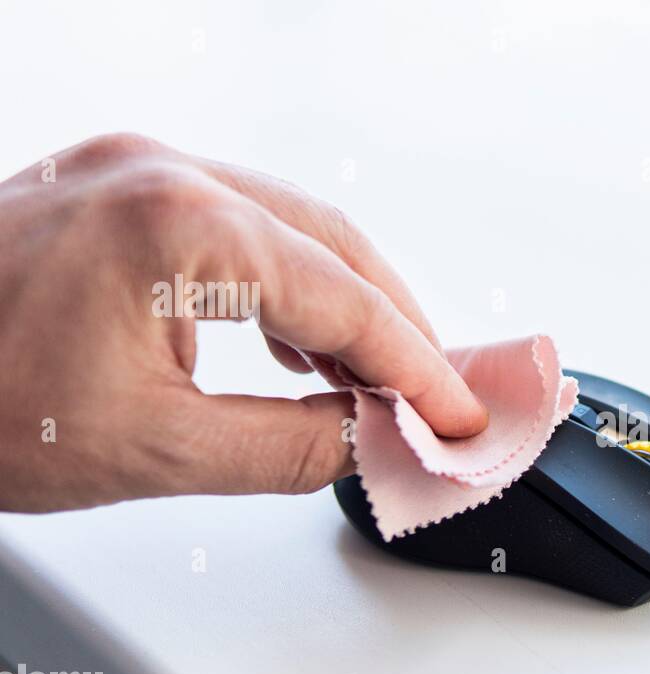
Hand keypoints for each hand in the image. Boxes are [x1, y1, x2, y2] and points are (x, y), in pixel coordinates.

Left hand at [0, 133, 487, 511]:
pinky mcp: (112, 187)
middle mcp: (162, 172)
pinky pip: (235, 223)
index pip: (344, 300)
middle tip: (440, 394)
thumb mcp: (149, 452)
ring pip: (290, 226)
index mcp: (177, 226)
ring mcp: (133, 168)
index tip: (459, 413)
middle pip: (333, 243)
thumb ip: (283, 448)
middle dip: (398, 324)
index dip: (418, 367)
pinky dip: (285, 285)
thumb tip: (360, 440)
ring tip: (382, 377)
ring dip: (347, 302)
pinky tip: (301, 339)